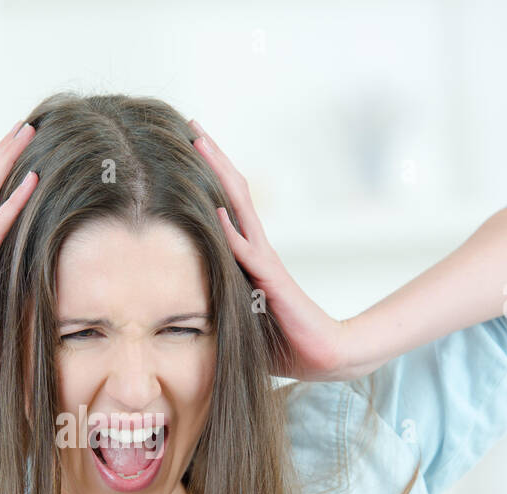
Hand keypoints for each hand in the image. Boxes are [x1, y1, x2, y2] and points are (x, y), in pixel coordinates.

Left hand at [189, 119, 356, 381]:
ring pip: (240, 208)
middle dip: (213, 158)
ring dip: (219, 175)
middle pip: (234, 192)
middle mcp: (258, 249)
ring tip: (199, 144)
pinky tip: (215, 211)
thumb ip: (219, 301)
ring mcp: (266, 262)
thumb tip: (184, 306)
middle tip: (192, 125)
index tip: (188, 148)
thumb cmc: (282, 340)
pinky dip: (231, 232)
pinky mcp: (272, 282)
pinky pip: (249, 254)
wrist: (323, 355)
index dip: (210, 176)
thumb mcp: (240, 317)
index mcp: (250, 255)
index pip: (227, 205)